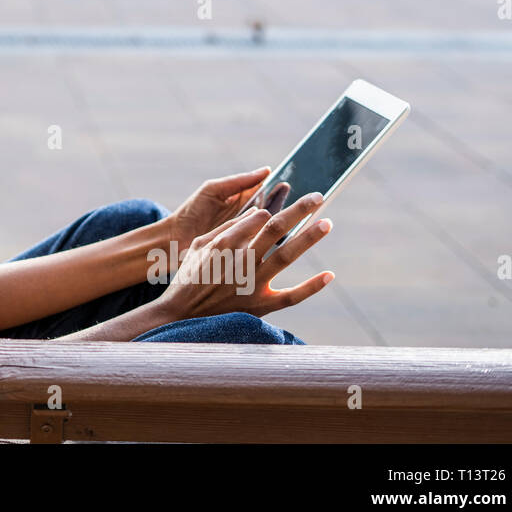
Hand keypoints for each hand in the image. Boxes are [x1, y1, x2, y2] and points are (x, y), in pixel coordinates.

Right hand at [155, 193, 333, 321]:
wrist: (182, 314)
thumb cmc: (190, 277)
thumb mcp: (199, 245)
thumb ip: (226, 228)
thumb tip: (255, 212)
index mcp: (226, 243)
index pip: (257, 219)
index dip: (273, 208)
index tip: (282, 202)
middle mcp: (242, 261)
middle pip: (276, 229)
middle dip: (299, 211)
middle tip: (317, 197)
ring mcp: (254, 283)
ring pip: (287, 255)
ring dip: (309, 237)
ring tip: (327, 223)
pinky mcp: (262, 305)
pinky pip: (292, 296)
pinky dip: (312, 287)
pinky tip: (329, 274)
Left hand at [168, 167, 290, 260]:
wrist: (174, 239)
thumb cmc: (192, 211)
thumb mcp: (213, 191)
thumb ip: (238, 181)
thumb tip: (267, 171)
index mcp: (242, 200)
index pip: (268, 192)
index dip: (281, 189)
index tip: (296, 183)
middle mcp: (247, 217)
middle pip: (274, 210)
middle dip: (288, 206)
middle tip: (305, 202)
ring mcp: (247, 235)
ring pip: (270, 228)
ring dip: (283, 225)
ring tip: (298, 218)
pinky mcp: (243, 251)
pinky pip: (261, 244)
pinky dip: (272, 242)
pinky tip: (285, 239)